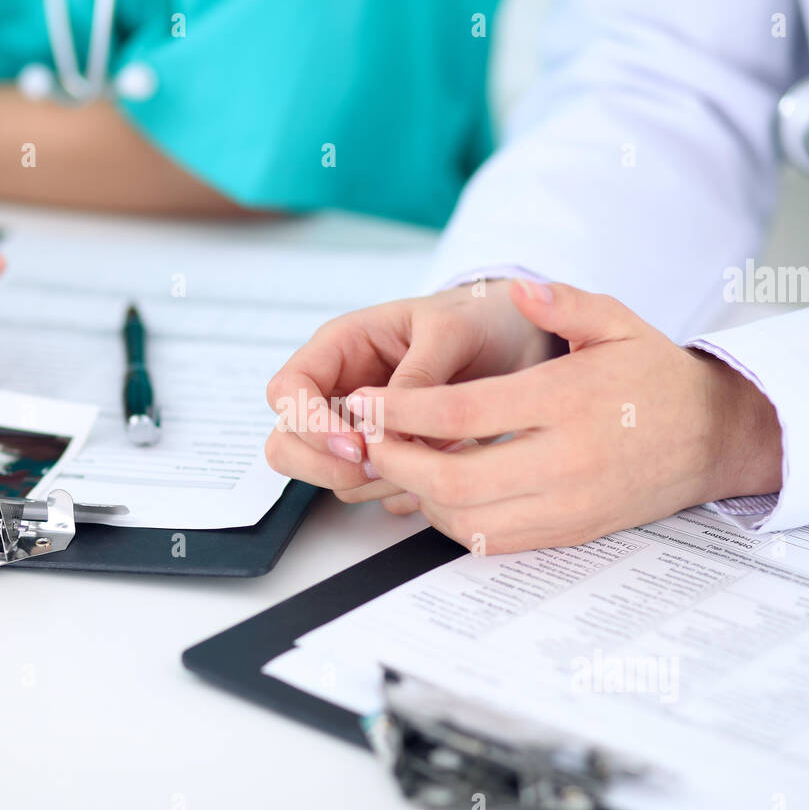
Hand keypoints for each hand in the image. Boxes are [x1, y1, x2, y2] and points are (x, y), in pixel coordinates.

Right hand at [264, 280, 555, 508]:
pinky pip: (366, 487)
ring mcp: (357, 425)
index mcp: (342, 346)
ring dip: (367, 480)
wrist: (520, 338)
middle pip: (288, 440)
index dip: (308, 422)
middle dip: (324, 463)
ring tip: (426, 460)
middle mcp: (340, 387)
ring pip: (326, 472)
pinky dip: (393, 491)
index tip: (355, 444)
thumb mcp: (451, 331)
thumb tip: (384, 424)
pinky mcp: (384, 454)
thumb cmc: (479, 318)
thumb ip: (417, 375)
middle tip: (375, 466)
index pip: (288, 389)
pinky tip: (434, 472)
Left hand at [353, 281, 782, 552]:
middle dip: (396, 462)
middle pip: (456, 478)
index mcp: (569, 400)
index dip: (402, 411)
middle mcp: (566, 460)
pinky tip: (439, 492)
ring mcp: (568, 504)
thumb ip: (563, 303)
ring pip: (469, 519)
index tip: (363, 404)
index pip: (465, 411)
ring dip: (419, 495)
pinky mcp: (569, 533)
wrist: (715, 439)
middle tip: (363, 442)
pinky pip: (494, 540)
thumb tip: (516, 291)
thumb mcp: (618, 321)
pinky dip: (454, 521)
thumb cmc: (657, 379)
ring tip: (397, 463)